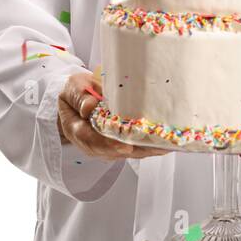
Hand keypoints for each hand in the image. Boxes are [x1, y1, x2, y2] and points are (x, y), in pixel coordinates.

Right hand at [57, 71, 172, 160]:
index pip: (91, 140)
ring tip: (167, 144)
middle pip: (114, 151)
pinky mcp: (118, 145)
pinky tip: (166, 142)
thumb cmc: (77, 92)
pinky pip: (134, 149)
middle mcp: (92, 143)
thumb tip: (89, 107)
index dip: (108, 145)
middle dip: (137, 150)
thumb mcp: (73, 88)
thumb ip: (79, 97)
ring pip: (128, 153)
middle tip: (156, 146)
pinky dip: (150, 146)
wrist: (78, 98)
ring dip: (148, 150)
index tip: (124, 146)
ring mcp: (106, 147)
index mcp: (76, 129)